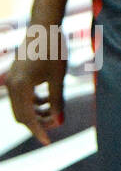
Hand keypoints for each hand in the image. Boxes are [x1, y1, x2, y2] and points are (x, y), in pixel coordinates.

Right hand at [6, 23, 67, 144]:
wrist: (45, 28)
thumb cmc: (54, 50)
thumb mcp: (58, 77)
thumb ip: (57, 100)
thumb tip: (59, 122)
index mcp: (21, 86)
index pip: (28, 117)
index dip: (38, 131)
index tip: (47, 142)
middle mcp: (11, 85)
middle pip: (21, 115)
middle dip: (38, 122)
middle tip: (55, 124)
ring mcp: (11, 80)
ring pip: (21, 106)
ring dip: (36, 112)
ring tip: (55, 111)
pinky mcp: (15, 76)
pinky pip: (22, 96)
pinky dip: (33, 102)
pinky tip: (48, 100)